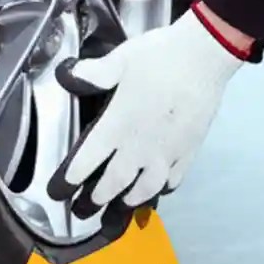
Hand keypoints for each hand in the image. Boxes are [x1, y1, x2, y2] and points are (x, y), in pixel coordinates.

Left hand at [47, 3, 247, 218]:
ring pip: (145, 189)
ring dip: (129, 199)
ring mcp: (167, 153)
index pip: (86, 162)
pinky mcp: (189, 151)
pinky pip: (173, 180)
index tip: (59, 193)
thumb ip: (92, 74)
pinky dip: (162, 189)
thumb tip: (66, 76)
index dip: (69, 181)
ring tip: (121, 202)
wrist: (205, 56)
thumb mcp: (119, 59)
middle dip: (97, 199)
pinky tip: (158, 187)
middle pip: (114, 184)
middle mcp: (140, 147)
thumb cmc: (160, 56)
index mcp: (117, 126)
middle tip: (86, 208)